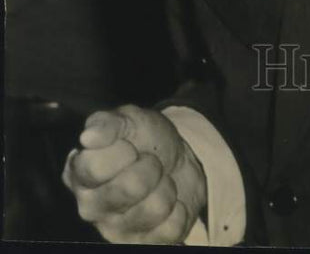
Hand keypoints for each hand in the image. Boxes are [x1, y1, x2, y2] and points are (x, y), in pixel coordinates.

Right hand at [62, 104, 206, 243]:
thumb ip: (107, 123)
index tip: (130, 145)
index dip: (122, 151)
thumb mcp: (129, 119)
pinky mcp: (143, 244)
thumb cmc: (146, 139)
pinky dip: (180, 209)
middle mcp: (91, 207)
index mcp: (79, 173)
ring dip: (167, 187)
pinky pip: (172, 227)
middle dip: (151, 166)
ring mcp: (116, 230)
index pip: (95, 167)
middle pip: (129, 188)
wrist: (178, 158)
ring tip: (159, 182)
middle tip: (150, 162)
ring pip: (155, 208)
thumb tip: (87, 137)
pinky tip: (169, 203)